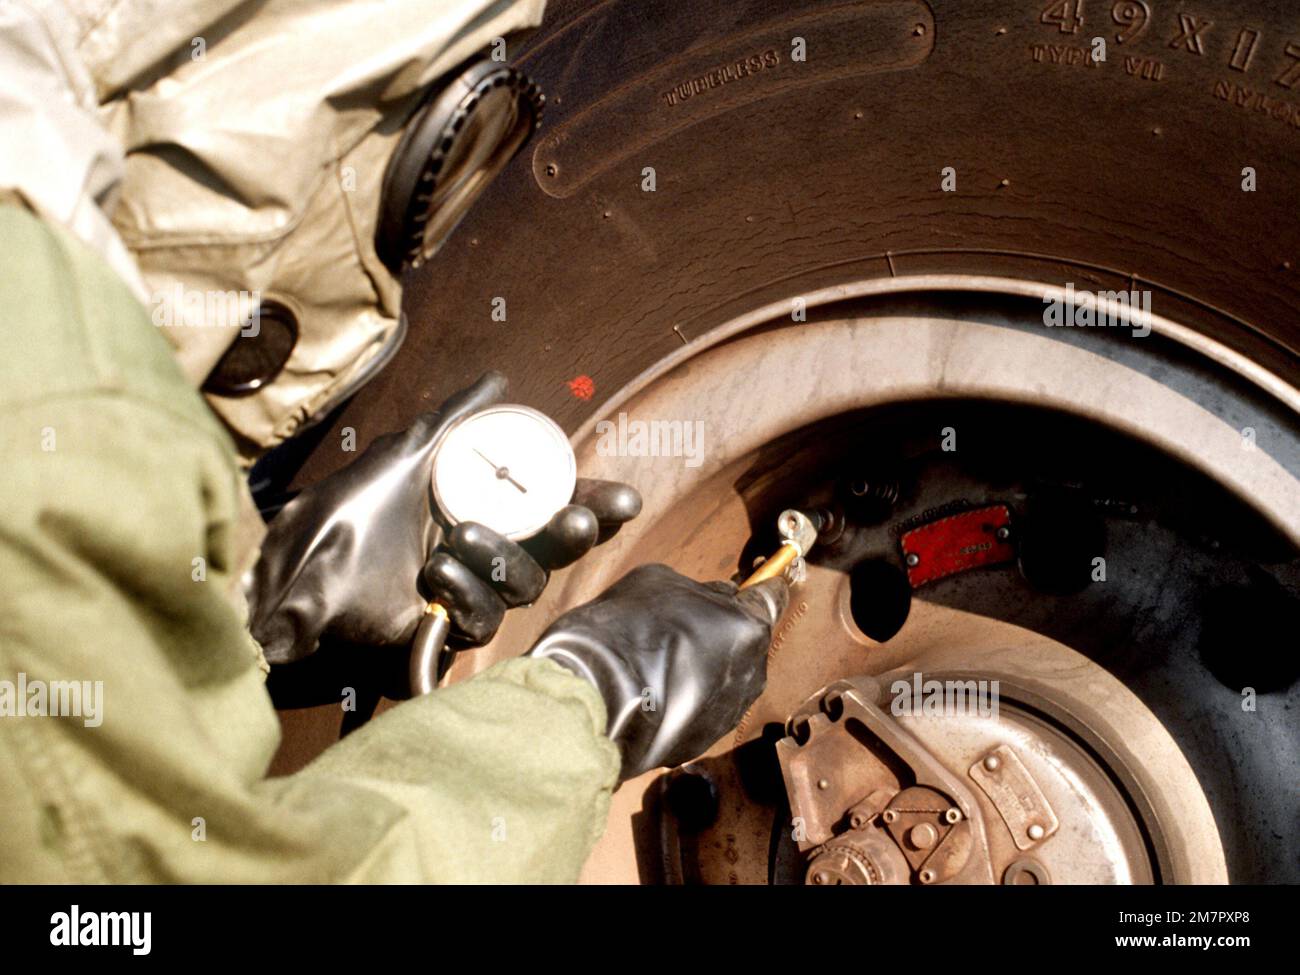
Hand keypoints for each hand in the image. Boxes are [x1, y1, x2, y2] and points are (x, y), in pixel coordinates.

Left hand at [248, 372, 640, 664]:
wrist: (290, 564)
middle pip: (552, 551)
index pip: (553, 508)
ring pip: (521, 586)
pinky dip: (466, 593)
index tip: (620, 499)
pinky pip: (480, 621)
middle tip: (576, 520)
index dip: (592, 504)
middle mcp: (484, 553)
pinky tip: (438, 572)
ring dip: (503, 557)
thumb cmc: (343, 510)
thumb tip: (498, 379)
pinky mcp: (441, 631)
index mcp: (484, 510)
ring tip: (461, 535)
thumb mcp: (404, 454)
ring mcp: (465, 593)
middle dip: (571, 533)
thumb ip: (454, 419)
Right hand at [528, 564, 788, 780]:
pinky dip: (689, 698)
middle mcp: (751, 674)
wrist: (595, 696)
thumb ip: (702, 590)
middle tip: (689, 623)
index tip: (755, 582)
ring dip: (708, 667)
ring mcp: (728, 714)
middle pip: (747, 642)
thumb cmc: (629, 628)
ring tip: (666, 659)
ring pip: (727, 678)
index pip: (771, 598)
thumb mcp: (662, 582)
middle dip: (727, 631)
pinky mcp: (702, 742)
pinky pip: (704, 709)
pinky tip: (657, 689)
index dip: (762, 586)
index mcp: (749, 628)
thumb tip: (720, 597)